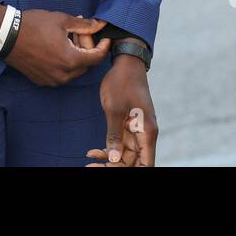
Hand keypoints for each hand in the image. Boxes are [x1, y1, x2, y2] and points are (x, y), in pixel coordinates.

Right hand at [0, 6, 109, 86]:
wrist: (6, 35)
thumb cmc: (34, 25)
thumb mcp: (61, 20)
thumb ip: (84, 25)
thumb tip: (101, 24)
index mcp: (71, 60)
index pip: (97, 57)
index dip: (104, 45)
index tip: (104, 36)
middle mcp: (63, 75)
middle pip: (86, 64)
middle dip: (87, 48)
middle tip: (79, 32)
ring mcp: (52, 80)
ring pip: (73, 70)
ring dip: (75, 56)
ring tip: (67, 38)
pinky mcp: (42, 80)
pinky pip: (60, 74)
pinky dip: (63, 63)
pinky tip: (55, 48)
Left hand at [86, 48, 156, 165]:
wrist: (126, 63)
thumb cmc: (122, 83)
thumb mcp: (114, 109)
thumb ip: (114, 135)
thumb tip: (113, 159)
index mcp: (147, 132)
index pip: (146, 165)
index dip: (129, 171)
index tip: (109, 170)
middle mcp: (144, 135)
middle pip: (132, 162)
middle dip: (113, 167)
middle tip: (91, 167)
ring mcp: (136, 131)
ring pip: (124, 156)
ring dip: (108, 160)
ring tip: (89, 160)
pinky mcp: (128, 126)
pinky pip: (120, 145)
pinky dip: (107, 149)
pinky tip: (92, 152)